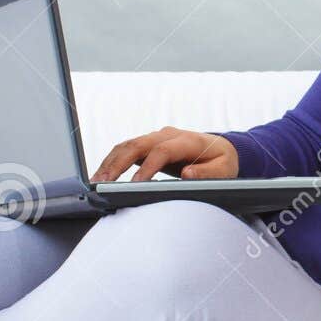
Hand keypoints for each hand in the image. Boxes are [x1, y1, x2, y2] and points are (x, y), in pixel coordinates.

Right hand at [90, 126, 239, 182]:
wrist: (220, 149)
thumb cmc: (222, 162)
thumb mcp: (224, 171)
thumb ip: (207, 174)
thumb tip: (187, 174)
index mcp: (187, 140)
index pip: (162, 151)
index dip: (147, 168)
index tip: (135, 186)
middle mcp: (168, 135)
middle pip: (138, 144)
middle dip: (118, 164)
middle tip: (103, 183)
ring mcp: (157, 138)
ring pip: (127, 145)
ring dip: (110, 162)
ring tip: (96, 182)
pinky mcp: (149, 144)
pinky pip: (126, 150)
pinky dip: (112, 161)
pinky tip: (102, 176)